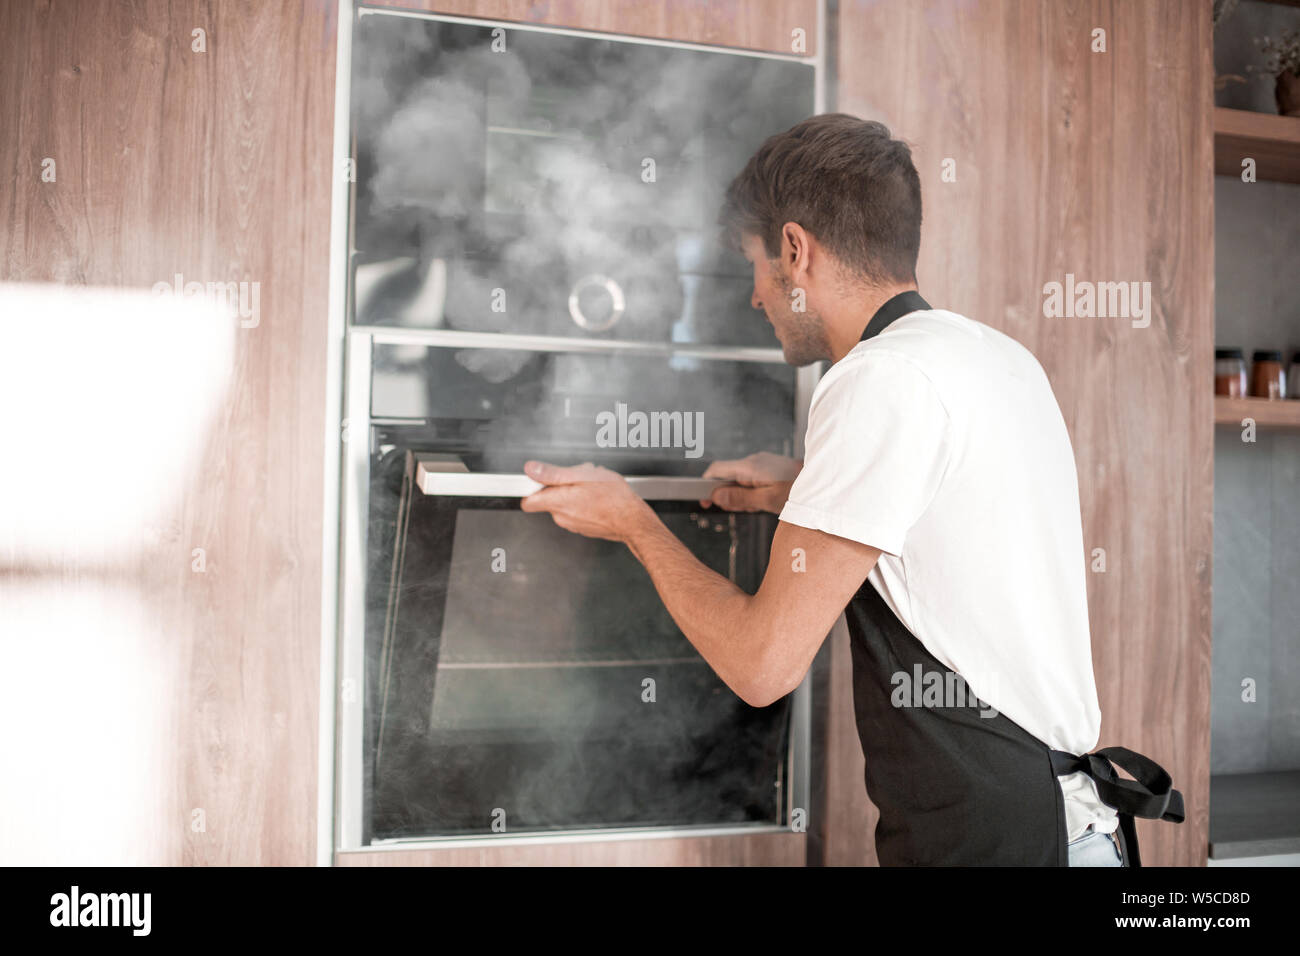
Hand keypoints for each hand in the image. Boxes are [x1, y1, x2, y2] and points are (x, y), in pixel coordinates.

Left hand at [519, 460, 654, 542]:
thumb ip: (552, 473)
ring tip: (594, 486)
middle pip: (550, 497)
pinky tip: (599, 496)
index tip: (543, 479)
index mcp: (557, 502)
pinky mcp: (582, 527)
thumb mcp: (583, 475)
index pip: (528, 501)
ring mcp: (572, 524)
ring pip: (565, 502)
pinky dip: (584, 502)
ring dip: (576, 491)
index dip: (533, 488)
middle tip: (581, 477)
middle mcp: (561, 517)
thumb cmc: (613, 498)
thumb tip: (530, 469)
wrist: (633, 521)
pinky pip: (576, 510)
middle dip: (563, 484)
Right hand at [700, 452, 802, 513]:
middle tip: (743, 508)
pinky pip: (750, 479)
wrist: (822, 481)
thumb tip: (717, 496)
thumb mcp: (767, 501)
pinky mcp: (767, 467)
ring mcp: (761, 463)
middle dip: (729, 495)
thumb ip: (740, 498)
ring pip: (739, 479)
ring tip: (759, 505)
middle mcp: (753, 461)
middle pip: (727, 477)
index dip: (706, 485)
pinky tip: (764, 500)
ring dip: (742, 495)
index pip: (716, 470)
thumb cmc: (799, 491)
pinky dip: (751, 491)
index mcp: (750, 467)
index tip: (704, 500)